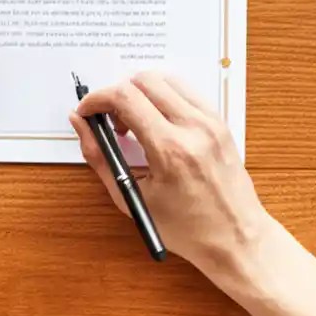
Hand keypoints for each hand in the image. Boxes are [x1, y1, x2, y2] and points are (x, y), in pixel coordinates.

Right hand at [70, 72, 268, 272]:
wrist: (235, 237)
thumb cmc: (186, 229)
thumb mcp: (132, 199)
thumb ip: (100, 158)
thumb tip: (81, 125)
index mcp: (170, 150)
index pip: (124, 98)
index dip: (97, 99)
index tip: (87, 111)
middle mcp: (193, 128)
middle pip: (143, 80)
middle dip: (117, 95)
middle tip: (111, 123)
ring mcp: (210, 121)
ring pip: (165, 78)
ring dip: (141, 93)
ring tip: (135, 124)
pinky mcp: (219, 122)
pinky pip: (186, 91)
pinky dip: (164, 97)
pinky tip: (158, 124)